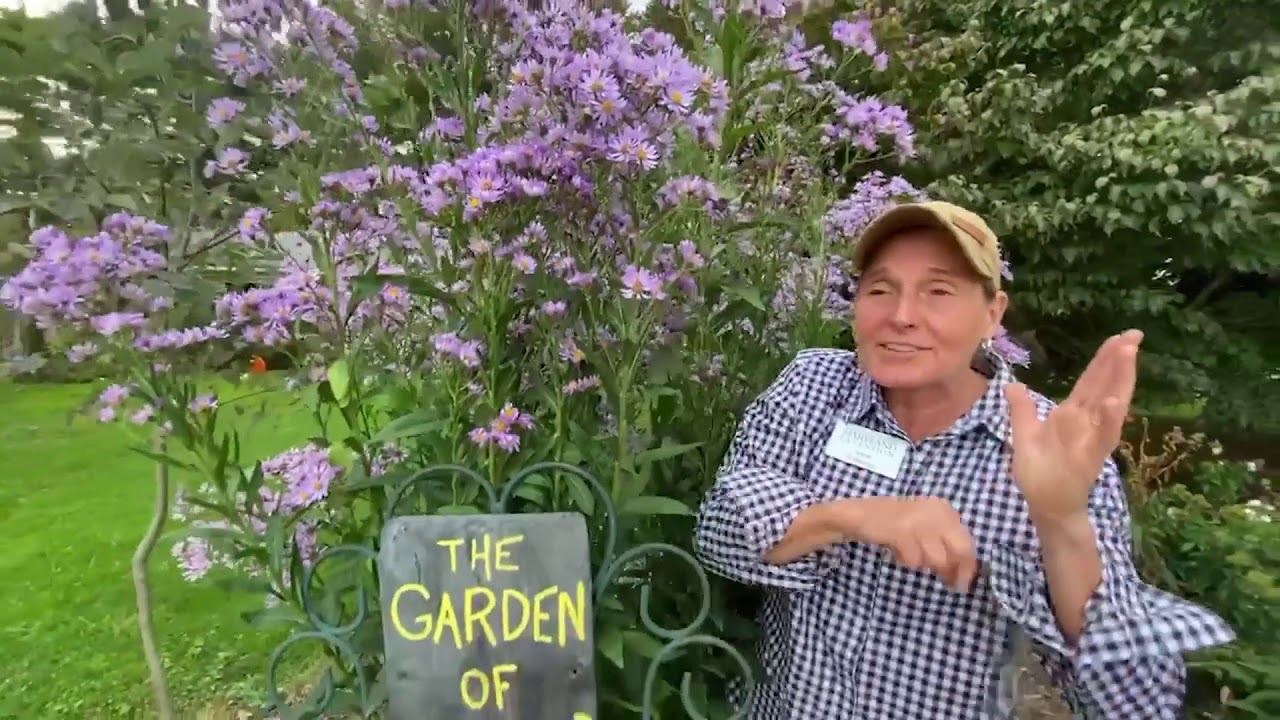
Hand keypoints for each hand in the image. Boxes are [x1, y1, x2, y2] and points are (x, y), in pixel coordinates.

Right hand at [840, 496, 978, 591]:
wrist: (861, 514)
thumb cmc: (896, 524)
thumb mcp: (926, 527)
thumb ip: (944, 543)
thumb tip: (962, 571)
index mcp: (945, 509)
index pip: (967, 542)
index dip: (968, 565)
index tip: (963, 582)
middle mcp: (937, 512)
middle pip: (959, 551)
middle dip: (954, 570)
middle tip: (950, 584)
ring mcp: (920, 521)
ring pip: (937, 558)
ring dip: (924, 564)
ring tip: (909, 556)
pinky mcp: (902, 531)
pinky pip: (914, 559)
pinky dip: (907, 561)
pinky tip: (897, 552)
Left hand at [1005, 329, 1142, 528]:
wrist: (1045, 505)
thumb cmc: (1039, 472)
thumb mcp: (1024, 434)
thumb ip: (1022, 409)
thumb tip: (1013, 384)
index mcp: (1072, 414)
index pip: (1090, 380)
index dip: (1104, 358)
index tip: (1119, 337)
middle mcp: (1086, 421)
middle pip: (1105, 384)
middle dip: (1118, 359)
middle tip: (1134, 334)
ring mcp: (1092, 437)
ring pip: (1110, 403)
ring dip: (1120, 379)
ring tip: (1128, 353)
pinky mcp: (1091, 455)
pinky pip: (1104, 435)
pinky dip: (1110, 418)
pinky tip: (1116, 400)